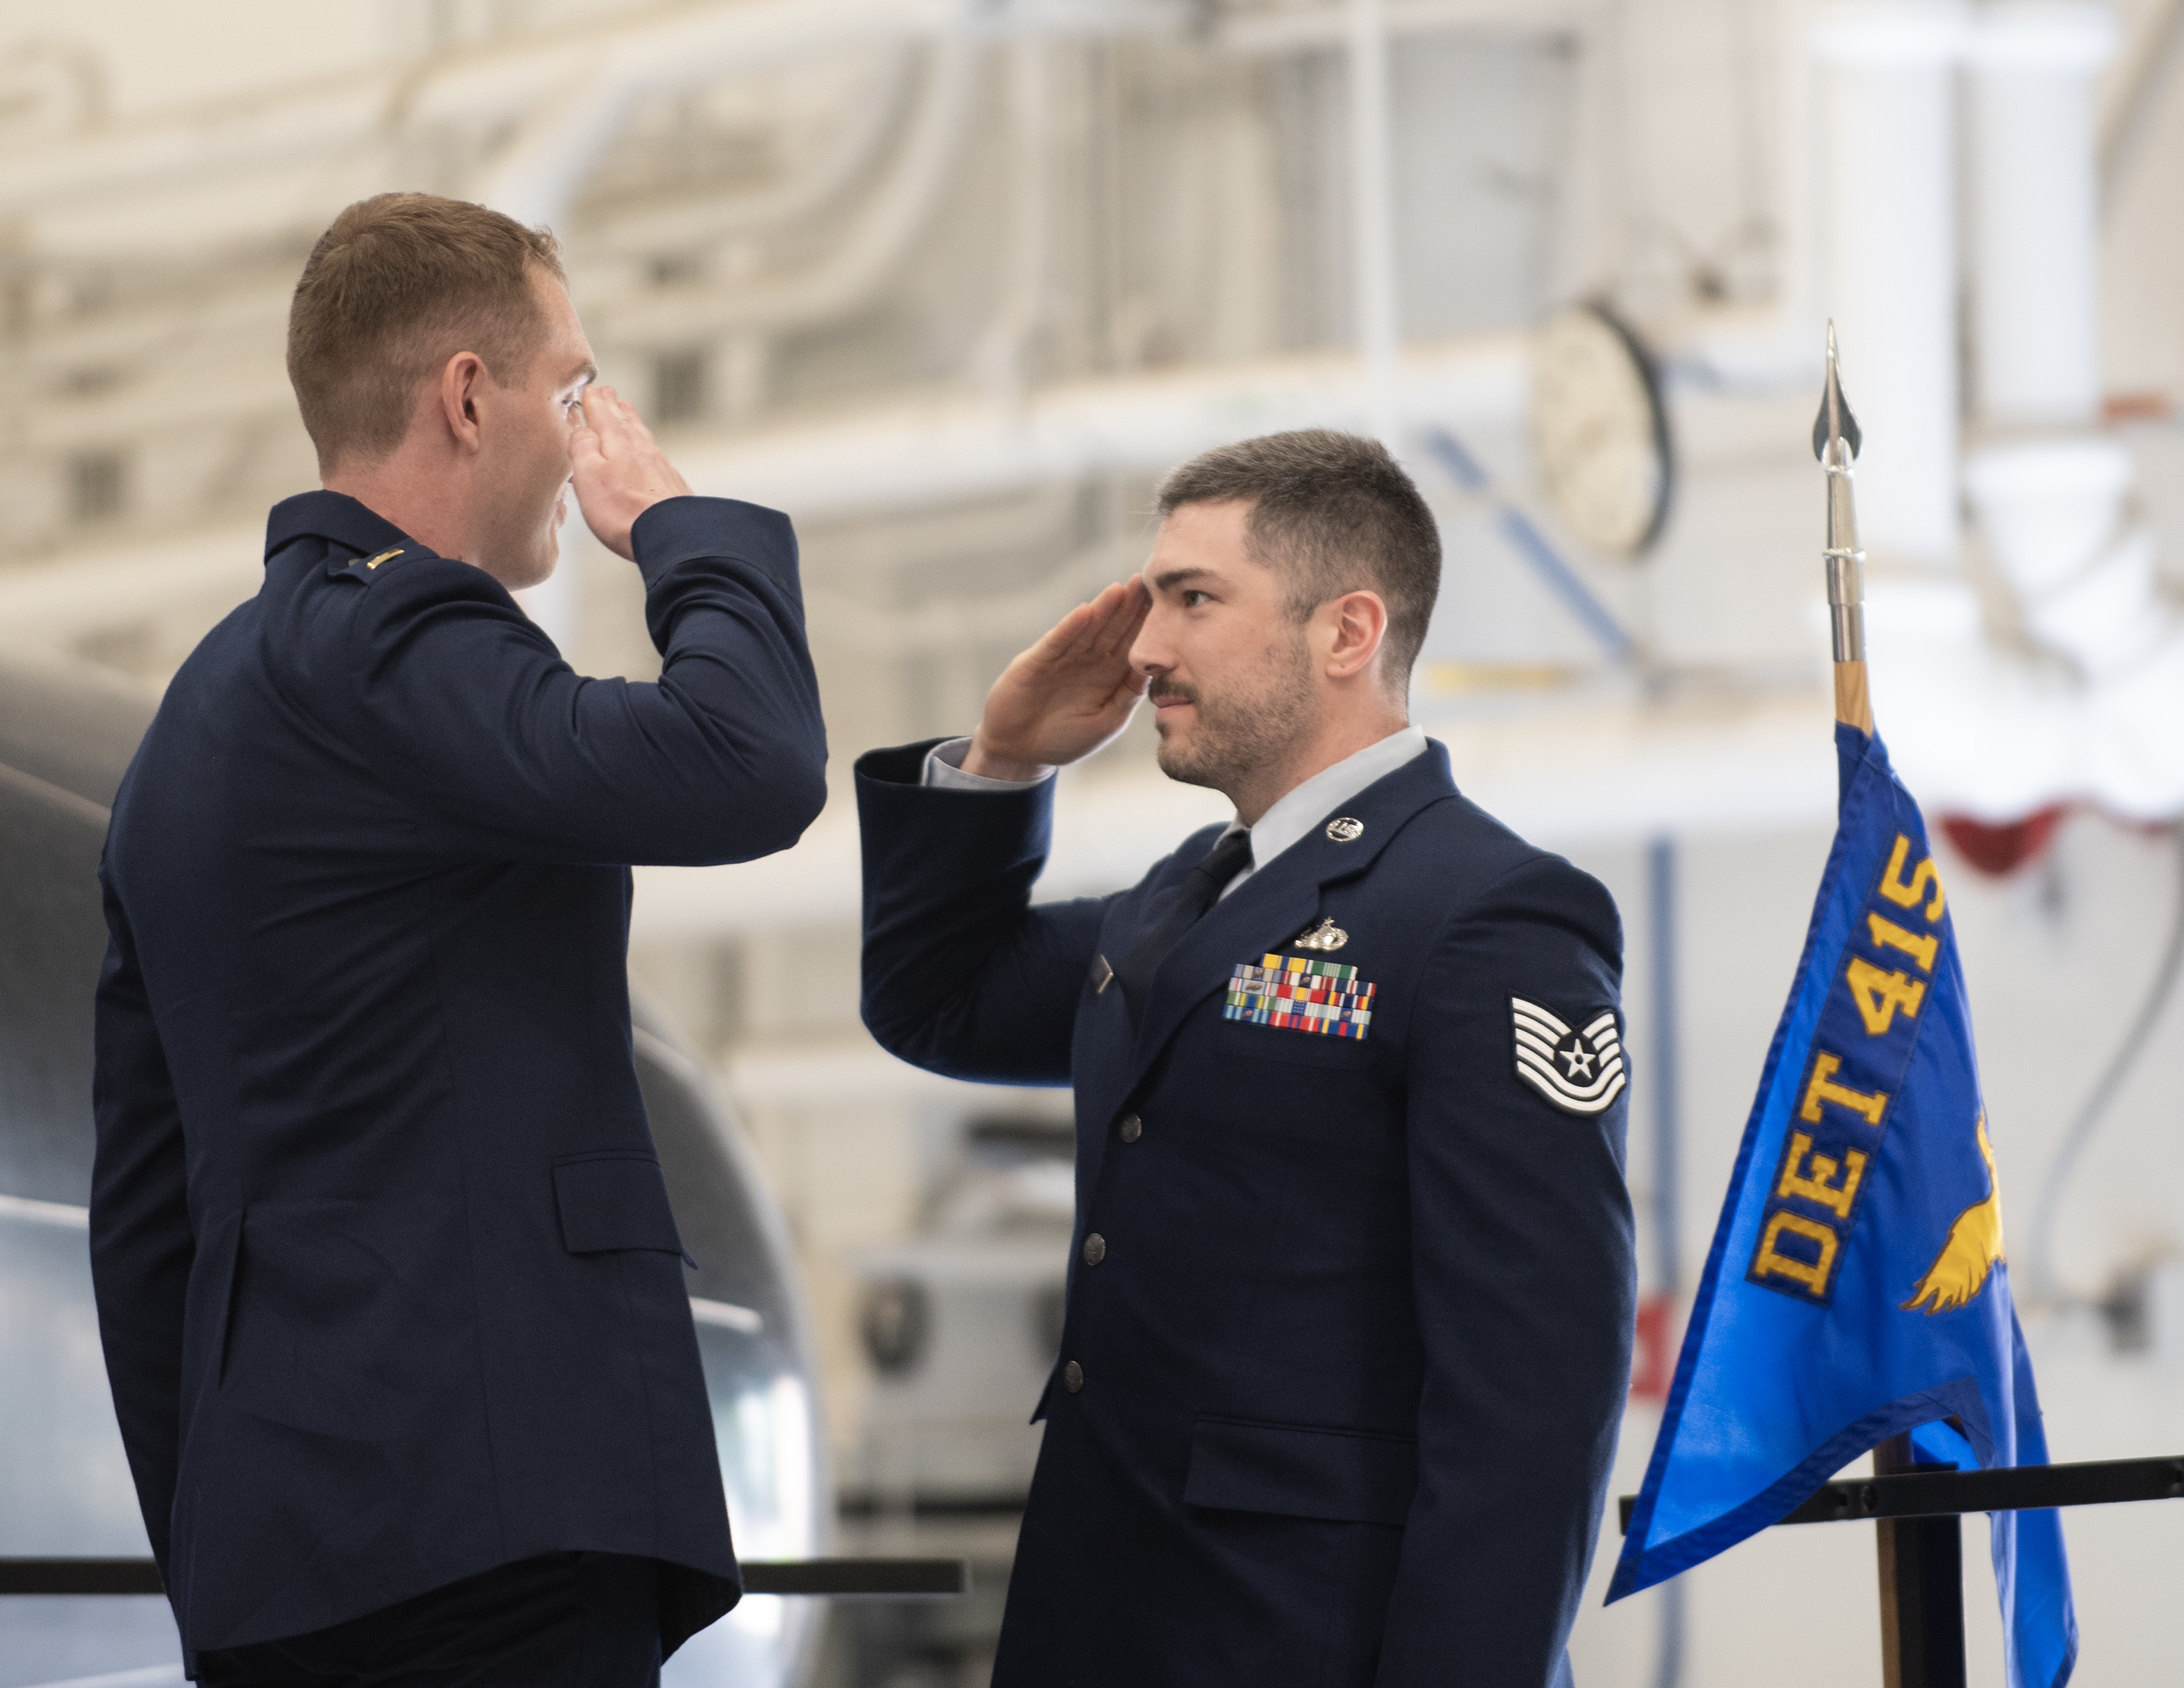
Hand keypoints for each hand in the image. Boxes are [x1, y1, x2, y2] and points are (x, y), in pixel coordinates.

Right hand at [568, 384, 691, 559]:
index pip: (601, 413)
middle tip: (609, 392)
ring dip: (632, 421)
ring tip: (627, 411)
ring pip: (642, 435)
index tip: (590, 388)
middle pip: (624, 420)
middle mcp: (641, 448)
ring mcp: (659, 466)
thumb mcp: (589, 476)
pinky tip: (649, 451)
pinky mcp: (672, 485)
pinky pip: (655, 455)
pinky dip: (646, 445)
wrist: (672, 536)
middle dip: (613, 405)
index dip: (594, 400)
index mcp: (616, 442)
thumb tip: (581, 427)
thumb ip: (582, 447)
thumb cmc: (624, 511)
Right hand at [964, 580, 1151, 778]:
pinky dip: (1071, 627)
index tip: (1168, 605)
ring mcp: (1063, 659)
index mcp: (1109, 674)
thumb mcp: (1107, 721)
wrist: (1018, 751)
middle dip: (1130, 607)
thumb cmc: (1065, 739)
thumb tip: (1155, 669)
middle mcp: (1089, 661)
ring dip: (1104, 609)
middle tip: (1147, 582)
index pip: (1132, 644)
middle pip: (1113, 629)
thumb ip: (1128, 696)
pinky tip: (1085, 611)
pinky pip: (1058, 642)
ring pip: (1088, 630)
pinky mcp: (1038, 662)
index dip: (1147, 625)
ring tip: (1121, 589)